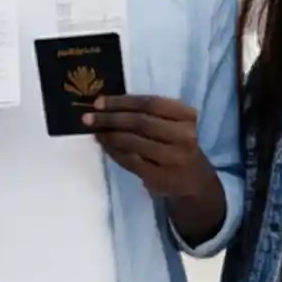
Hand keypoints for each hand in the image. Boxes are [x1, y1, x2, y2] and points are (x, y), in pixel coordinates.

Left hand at [83, 95, 213, 198]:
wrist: (194, 180)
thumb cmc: (176, 143)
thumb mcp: (174, 123)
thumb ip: (148, 113)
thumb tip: (107, 105)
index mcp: (187, 116)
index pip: (150, 103)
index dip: (122, 101)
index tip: (99, 102)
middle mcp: (184, 135)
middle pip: (140, 122)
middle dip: (110, 118)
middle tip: (88, 117)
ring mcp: (172, 158)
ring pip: (133, 142)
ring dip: (109, 135)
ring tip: (94, 130)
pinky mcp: (160, 176)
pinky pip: (130, 160)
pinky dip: (113, 151)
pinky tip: (104, 145)